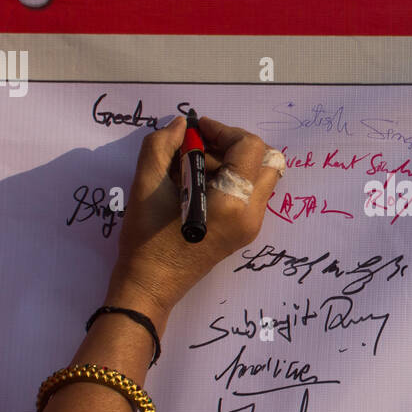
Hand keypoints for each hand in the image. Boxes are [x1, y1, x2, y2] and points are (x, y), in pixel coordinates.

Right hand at [106, 116, 282, 324]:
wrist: (151, 286)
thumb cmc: (146, 240)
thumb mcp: (145, 186)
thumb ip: (161, 146)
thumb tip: (181, 126)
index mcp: (232, 202)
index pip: (250, 147)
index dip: (223, 130)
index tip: (196, 131)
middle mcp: (251, 214)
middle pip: (266, 160)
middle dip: (233, 145)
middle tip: (199, 148)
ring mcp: (251, 225)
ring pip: (259, 176)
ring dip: (231, 162)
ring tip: (191, 169)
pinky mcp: (244, 231)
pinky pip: (249, 193)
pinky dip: (230, 179)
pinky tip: (196, 185)